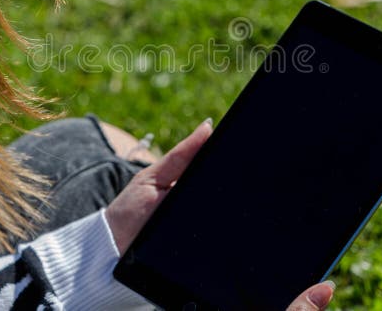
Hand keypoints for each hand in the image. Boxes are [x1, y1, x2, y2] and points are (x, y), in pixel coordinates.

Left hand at [106, 119, 337, 310]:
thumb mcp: (154, 178)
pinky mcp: (206, 256)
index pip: (226, 171)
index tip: (266, 145)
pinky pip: (227, 246)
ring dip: (247, 213)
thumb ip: (181, 155)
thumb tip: (210, 125)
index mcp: (195, 185)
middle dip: (251, 187)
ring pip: (236, 219)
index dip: (244, 162)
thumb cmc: (131, 212)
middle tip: (270, 172)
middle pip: (235, 194)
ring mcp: (209, 231)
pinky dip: (238, 240)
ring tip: (263, 199)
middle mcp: (205, 208)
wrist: (111, 256)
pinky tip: (248, 229)